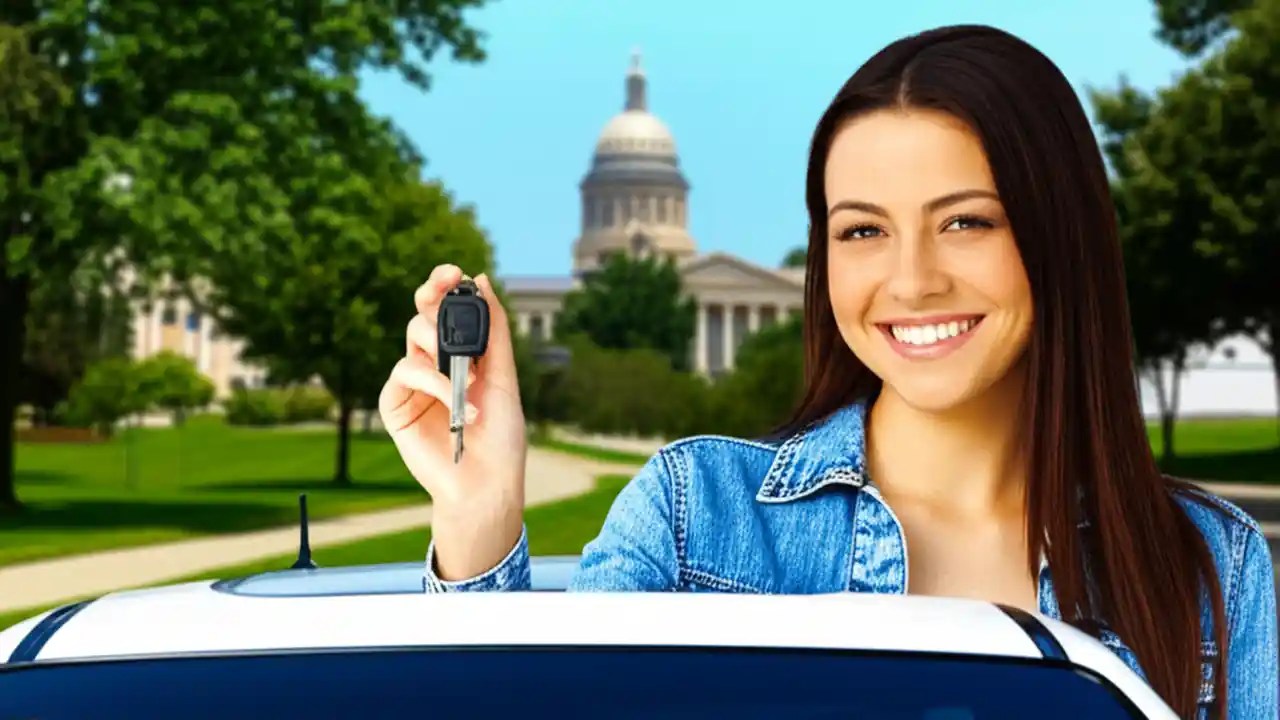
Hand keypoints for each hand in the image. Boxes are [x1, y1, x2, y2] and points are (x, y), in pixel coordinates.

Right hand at [378, 264, 526, 579]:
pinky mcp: (395, 404)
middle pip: (423, 314)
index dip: (445, 285)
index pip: (446, 310)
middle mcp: (434, 363)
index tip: (455, 272)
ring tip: (469, 380)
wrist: (486, 483)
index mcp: (462, 355)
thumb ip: (494, 331)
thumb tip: (481, 279)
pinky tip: (456, 401)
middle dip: (432, 295)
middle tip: (445, 285)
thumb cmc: (500, 436)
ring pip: (413, 337)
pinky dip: (431, 380)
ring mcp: (414, 382)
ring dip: (442, 348)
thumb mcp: (504, 376)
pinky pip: (404, 372)